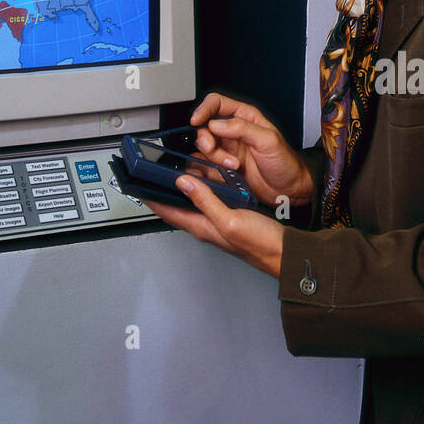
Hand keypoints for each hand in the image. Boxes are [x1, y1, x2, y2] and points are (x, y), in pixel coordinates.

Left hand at [141, 175, 286, 278]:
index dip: (150, 198)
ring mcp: (218, 222)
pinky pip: (210, 200)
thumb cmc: (261, 245)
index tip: (137, 184)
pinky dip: (204, 187)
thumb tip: (183, 183)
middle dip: (164, 189)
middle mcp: (206, 225)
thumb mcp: (230, 220)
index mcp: (202, 227)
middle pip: (177, 205)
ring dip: (183, 186)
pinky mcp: (230, 217)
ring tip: (176, 170)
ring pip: (193, 201)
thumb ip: (205, 201)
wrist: (286, 254)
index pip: (167, 211)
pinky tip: (208, 178)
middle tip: (155, 172)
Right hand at [184, 91, 315, 211]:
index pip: (216, 103)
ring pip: (204, 146)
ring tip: (232, 165)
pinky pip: (206, 163)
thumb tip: (216, 124)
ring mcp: (227, 148)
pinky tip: (223, 173)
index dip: (203, 110)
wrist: (289, 190)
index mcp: (244, 116)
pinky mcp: (223, 166)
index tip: (196, 121)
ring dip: (213, 157)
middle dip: (207, 139)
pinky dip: (209, 169)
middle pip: (205, 126)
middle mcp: (232, 130)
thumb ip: (242, 128)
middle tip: (214, 149)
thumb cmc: (285, 163)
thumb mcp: (268, 141)